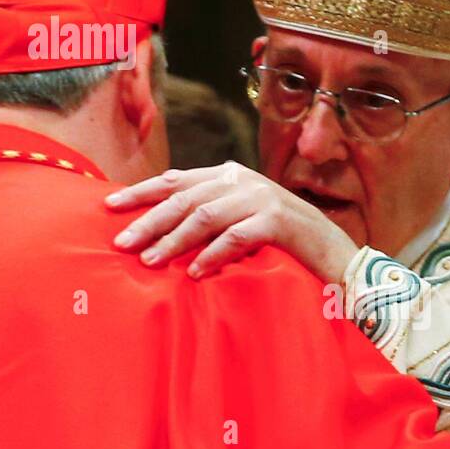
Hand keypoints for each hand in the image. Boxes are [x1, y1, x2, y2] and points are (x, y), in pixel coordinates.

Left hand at [104, 162, 359, 282]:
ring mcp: (262, 198)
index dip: (142, 191)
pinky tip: (193, 273)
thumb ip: (209, 217)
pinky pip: (236, 237)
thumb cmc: (283, 245)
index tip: (110, 205)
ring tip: (149, 261)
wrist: (339, 258)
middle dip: (149, 220)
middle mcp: (243, 180)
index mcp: (230, 175)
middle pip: (184, 197)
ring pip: (205, 216)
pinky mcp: (280, 221)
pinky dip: (211, 255)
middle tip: (122, 242)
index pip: (176, 179)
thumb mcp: (240, 221)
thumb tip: (158, 228)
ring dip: (174, 240)